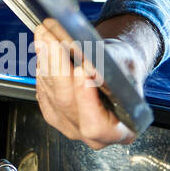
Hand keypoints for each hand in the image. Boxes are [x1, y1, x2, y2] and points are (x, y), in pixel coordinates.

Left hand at [32, 15, 155, 149]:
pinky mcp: (52, 111)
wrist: (115, 71)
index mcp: (119, 131)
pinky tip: (43, 45)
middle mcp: (92, 136)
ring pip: (50, 93)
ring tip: (46, 35)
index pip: (96, 125)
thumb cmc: (126, 71)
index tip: (82, 71)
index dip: (86, 99)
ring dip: (46, 60)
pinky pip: (42, 88)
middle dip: (58, 70)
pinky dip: (42, 63)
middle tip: (54, 43)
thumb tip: (89, 60)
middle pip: (66, 105)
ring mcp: (69, 125)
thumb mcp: (127, 65)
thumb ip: (111, 67)